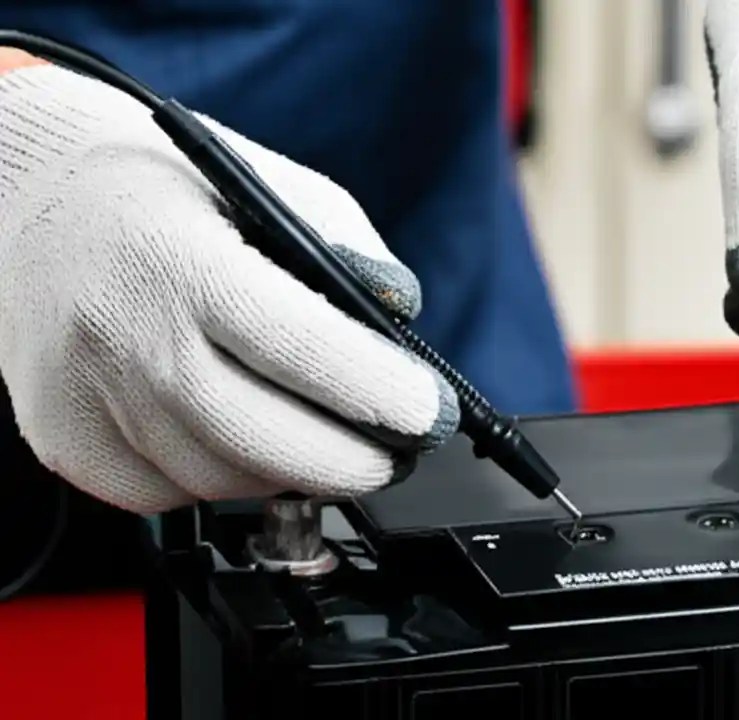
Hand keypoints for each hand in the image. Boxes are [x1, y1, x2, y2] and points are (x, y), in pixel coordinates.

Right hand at [0, 64, 458, 513]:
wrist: (28, 190)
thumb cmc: (160, 188)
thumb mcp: (270, 186)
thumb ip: (348, 253)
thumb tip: (402, 332)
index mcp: (178, 257)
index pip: (300, 348)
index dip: (378, 394)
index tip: (430, 413)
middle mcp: (120, 330)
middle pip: (260, 439)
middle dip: (351, 462)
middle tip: (395, 453)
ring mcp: (82, 394)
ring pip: (218, 480)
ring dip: (291, 474)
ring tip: (327, 442)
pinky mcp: (63, 438)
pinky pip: (165, 496)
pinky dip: (223, 481)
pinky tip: (243, 441)